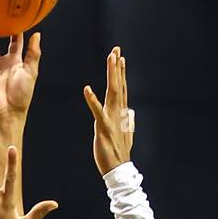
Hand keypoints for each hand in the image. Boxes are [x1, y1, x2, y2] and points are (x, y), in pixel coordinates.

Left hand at [83, 45, 134, 175]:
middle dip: (117, 67)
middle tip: (116, 50)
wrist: (118, 169)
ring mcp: (112, 119)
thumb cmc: (118, 152)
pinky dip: (92, 99)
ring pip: (112, 92)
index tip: (120, 57)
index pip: (121, 88)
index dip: (120, 73)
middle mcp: (118, 112)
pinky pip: (97, 111)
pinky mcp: (103, 127)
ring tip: (111, 59)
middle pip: (118, 85)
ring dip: (111, 75)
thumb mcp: (125, 133)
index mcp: (121, 113)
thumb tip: (131, 112)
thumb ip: (128, 121)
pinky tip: (86, 88)